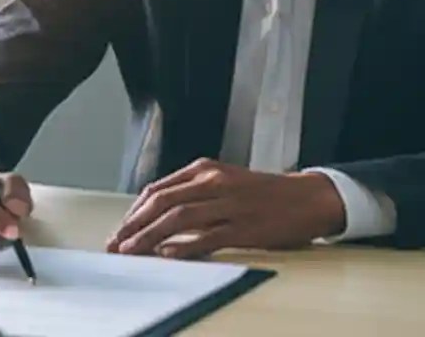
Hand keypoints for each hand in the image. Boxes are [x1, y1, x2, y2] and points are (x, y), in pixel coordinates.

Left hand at [106, 158, 344, 257]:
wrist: (307, 198)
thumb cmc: (263, 193)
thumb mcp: (224, 182)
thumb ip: (193, 194)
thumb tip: (158, 218)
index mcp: (205, 169)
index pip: (158, 189)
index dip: (134, 211)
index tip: (120, 229)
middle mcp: (214, 182)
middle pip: (162, 202)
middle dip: (134, 224)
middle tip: (116, 243)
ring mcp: (229, 204)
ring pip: (179, 218)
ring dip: (150, 236)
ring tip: (131, 251)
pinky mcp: (245, 226)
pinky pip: (208, 236)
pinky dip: (184, 245)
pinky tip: (167, 254)